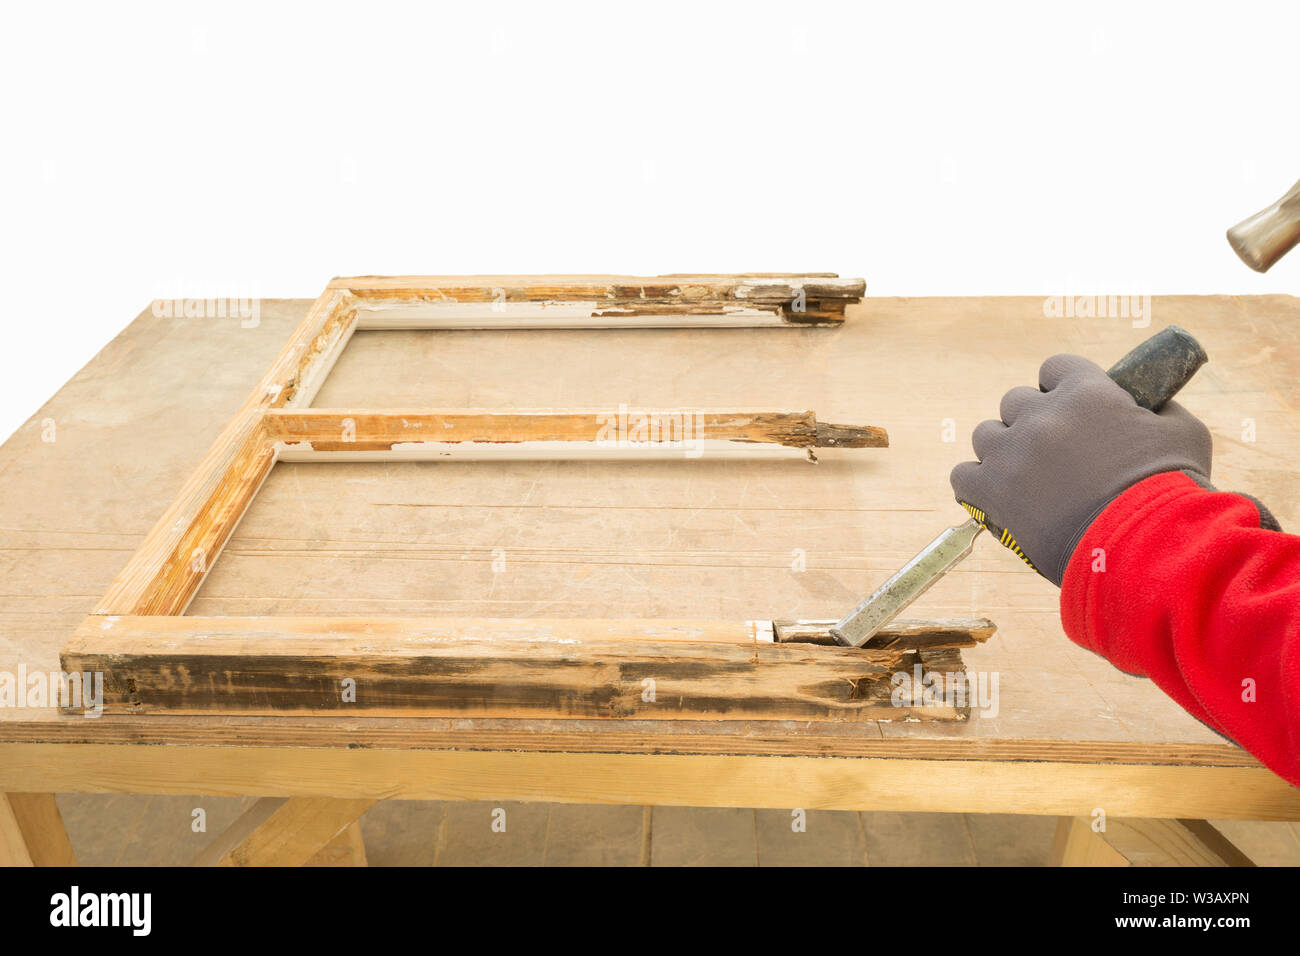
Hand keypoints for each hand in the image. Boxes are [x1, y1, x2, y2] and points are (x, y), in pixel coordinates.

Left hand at [949, 353, 1212, 584]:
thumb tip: (1149, 407)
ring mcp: (1011, 452)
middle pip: (1015, 402)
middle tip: (1051, 453)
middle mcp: (1041, 415)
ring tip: (1025, 479)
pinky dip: (976, 486)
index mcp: (1086, 392)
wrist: (1142, 549)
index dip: (1061, 388)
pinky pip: (963, 476)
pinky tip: (996, 499)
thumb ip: (1160, 411)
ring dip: (1003, 452)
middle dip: (1031, 422)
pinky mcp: (990, 490)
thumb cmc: (1170, 492)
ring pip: (986, 436)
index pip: (1055, 368)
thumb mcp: (1184, 434)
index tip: (1070, 410)